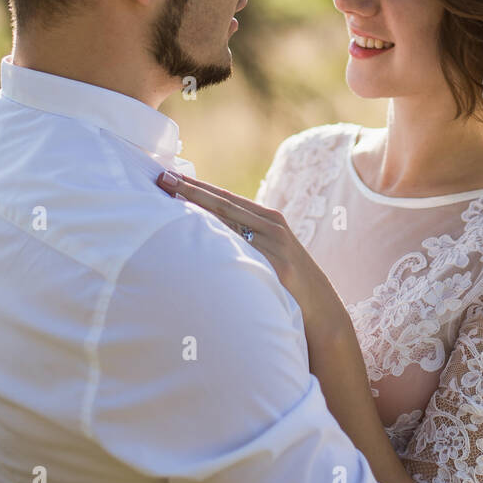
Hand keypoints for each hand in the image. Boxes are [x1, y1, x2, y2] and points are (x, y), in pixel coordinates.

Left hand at [155, 170, 351, 344]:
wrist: (321, 308)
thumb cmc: (288, 280)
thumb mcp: (270, 251)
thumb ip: (246, 237)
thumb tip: (206, 230)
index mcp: (269, 218)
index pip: (225, 197)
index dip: (196, 185)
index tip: (169, 174)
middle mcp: (271, 226)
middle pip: (223, 203)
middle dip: (190, 188)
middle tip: (161, 176)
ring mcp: (274, 245)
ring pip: (228, 221)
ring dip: (196, 207)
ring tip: (169, 196)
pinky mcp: (276, 267)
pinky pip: (240, 250)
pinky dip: (216, 239)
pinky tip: (194, 234)